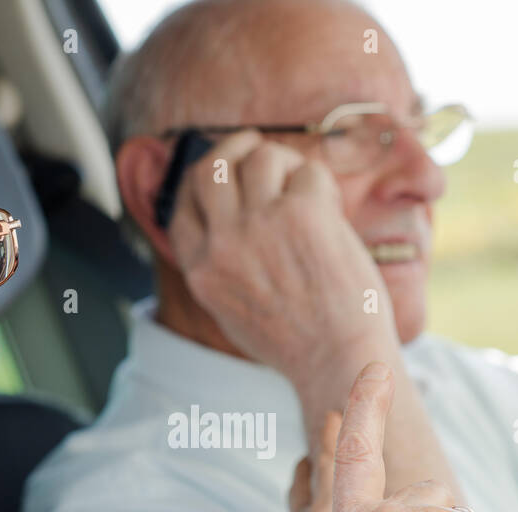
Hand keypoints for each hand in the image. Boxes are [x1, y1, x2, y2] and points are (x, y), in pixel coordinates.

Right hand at [167, 130, 395, 384]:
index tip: (220, 172)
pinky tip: (330, 212)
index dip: (199, 181)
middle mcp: (223, 244)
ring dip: (286, 164)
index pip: (180, 205)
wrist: (337, 359)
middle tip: (256, 146)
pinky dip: (321, 186)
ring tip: (305, 189)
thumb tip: (221, 224)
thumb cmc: (296, 342)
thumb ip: (220, 267)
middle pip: (210, 167)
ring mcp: (261, 225)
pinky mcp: (303, 213)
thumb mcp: (232, 312)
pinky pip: (307, 172)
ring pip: (261, 157)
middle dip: (234, 148)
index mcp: (201, 270)